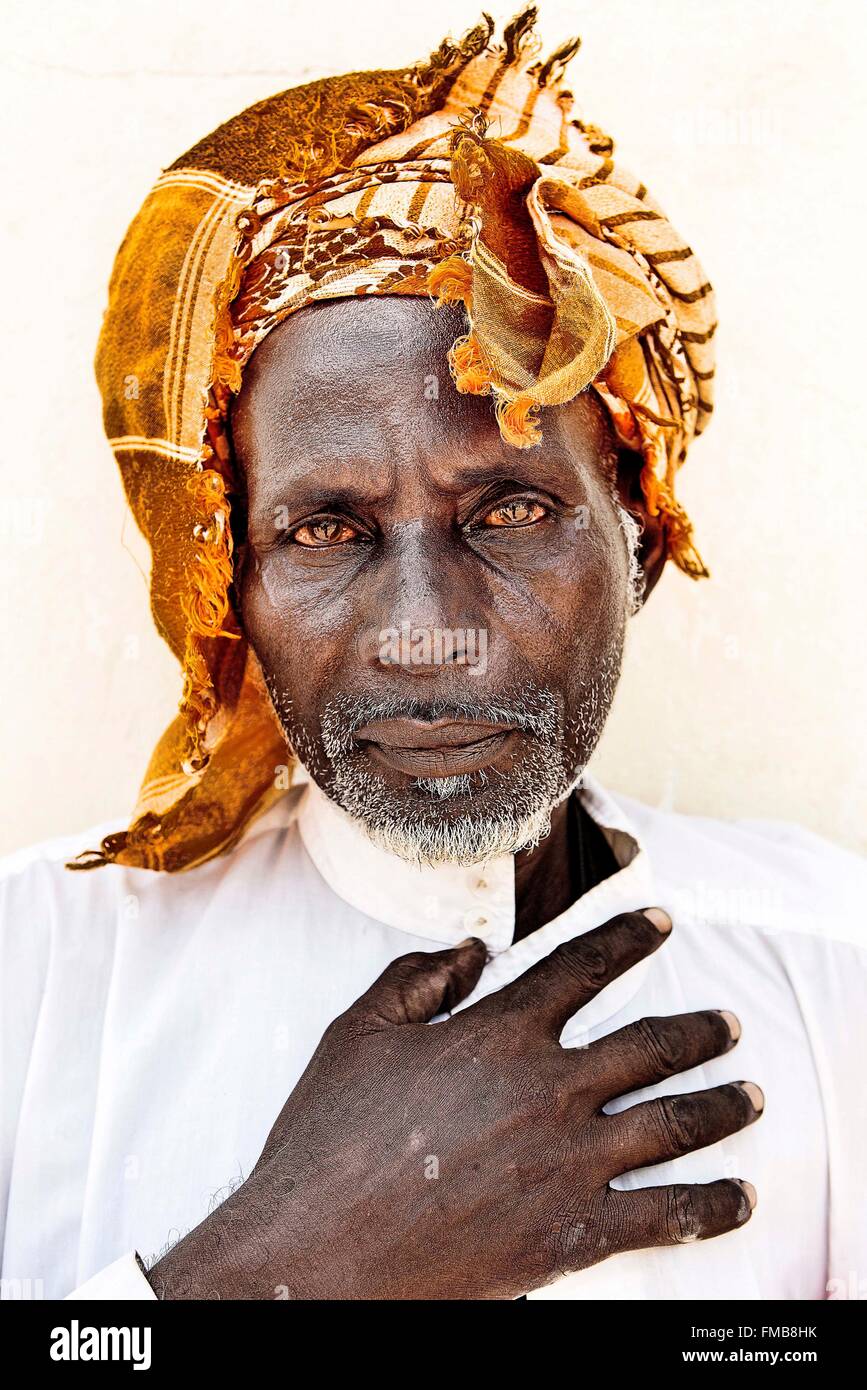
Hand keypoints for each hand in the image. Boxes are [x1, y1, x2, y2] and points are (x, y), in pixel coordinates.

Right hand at [148, 908, 761, 1299]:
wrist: (320, 1251)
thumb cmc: (326, 1139)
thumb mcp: (357, 1033)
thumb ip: (417, 979)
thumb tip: (472, 951)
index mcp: (497, 1034)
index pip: (580, 968)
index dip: (626, 939)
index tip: (660, 923)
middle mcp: (548, 1089)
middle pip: (651, 1047)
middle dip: (700, 1031)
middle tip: (729, 1023)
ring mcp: (568, 1164)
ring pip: (673, 1124)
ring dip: (723, 1105)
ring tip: (751, 1093)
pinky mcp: (571, 1235)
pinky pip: (664, 1216)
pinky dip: (711, 1205)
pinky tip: (738, 1197)